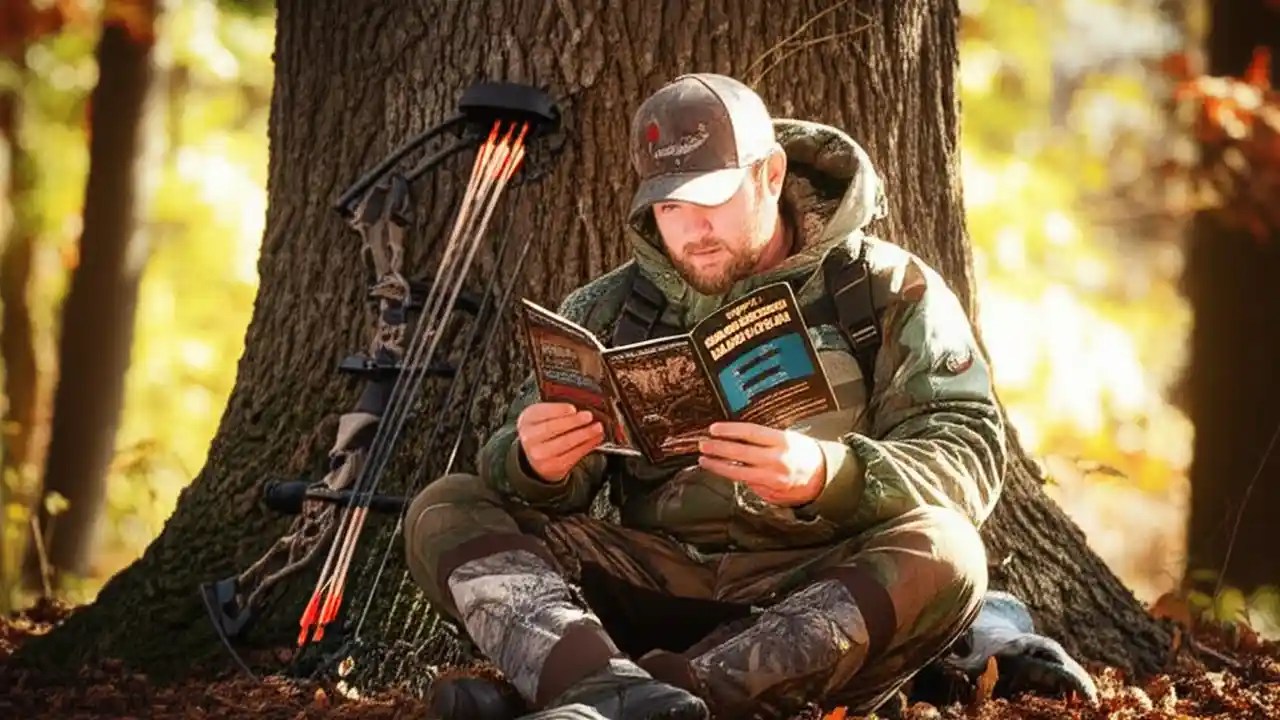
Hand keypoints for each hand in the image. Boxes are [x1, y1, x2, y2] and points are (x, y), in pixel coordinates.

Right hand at [516, 403, 603, 481]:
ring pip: (565, 442)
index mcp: (527, 420)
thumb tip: (581, 406)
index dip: (558, 410)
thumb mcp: (542, 417)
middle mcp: (530, 438)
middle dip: (573, 421)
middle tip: (588, 416)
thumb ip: (557, 410)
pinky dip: (588, 445)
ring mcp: (541, 455)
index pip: (541, 413)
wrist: (534, 459)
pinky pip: (574, 455)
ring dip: (585, 434)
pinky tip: (595, 438)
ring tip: (597, 427)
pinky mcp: (554, 466)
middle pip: (552, 428)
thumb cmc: (541, 433)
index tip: (573, 408)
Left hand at [697, 422, 825, 506]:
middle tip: (703, 445)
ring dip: (718, 466)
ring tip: (705, 460)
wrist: (823, 477)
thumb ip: (765, 438)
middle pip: (740, 454)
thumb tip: (737, 435)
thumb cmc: (805, 454)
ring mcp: (772, 479)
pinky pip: (747, 484)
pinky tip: (724, 472)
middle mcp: (776, 460)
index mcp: (782, 442)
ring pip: (738, 473)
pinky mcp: (769, 493)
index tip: (714, 429)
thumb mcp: (789, 437)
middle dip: (718, 449)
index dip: (730, 430)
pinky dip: (734, 477)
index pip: (750, 433)